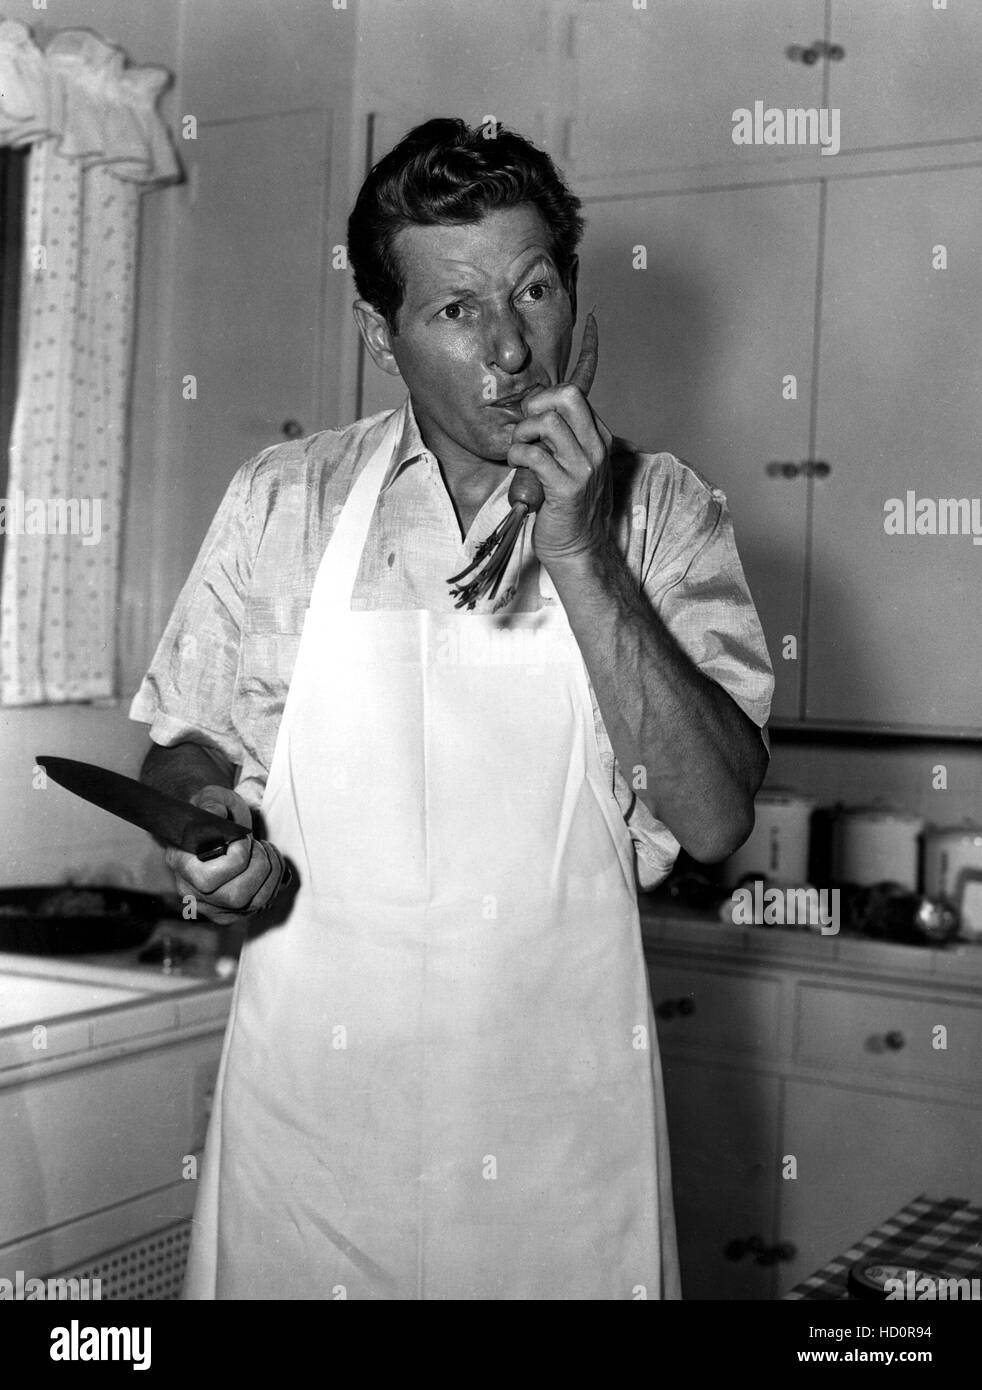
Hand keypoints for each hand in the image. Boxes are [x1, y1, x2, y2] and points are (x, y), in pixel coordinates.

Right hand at [164, 784, 287, 924]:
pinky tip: (269, 861)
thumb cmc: (214, 813)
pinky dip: (275, 880)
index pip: (207, 880)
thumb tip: (215, 813)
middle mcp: (193, 892)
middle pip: (234, 896)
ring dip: (271, 871)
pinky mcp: (234, 911)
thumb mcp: (210, 799)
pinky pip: (263, 904)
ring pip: (253, 903)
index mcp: (180, 864)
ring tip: (265, 849)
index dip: (236, 858)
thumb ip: (211, 803)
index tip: (242, 837)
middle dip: (258, 865)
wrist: (218, 829)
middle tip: (257, 843)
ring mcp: (213, 906)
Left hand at [507, 375, 613, 565]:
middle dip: (536, 405)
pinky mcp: (565, 488)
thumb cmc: (571, 506)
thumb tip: (539, 411)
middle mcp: (596, 448)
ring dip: (522, 433)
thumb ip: (567, 439)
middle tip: (525, 430)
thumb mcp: (577, 465)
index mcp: (599, 438)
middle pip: (567, 396)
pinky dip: (517, 455)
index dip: (544, 401)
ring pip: (548, 422)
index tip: (532, 420)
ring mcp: (583, 468)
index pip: (573, 394)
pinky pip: (533, 454)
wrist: (579, 548)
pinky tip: (516, 466)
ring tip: (519, 451)